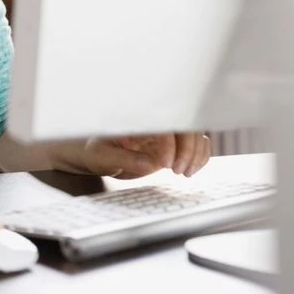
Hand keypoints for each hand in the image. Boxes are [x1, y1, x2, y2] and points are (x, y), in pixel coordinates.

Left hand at [51, 133, 212, 178]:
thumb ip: (123, 159)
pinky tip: (191, 170)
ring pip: (194, 135)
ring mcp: (165, 134)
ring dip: (197, 154)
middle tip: (180, 172)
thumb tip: (150, 163)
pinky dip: (199, 157)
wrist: (94, 156)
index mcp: (137, 120)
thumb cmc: (94, 153)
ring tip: (185, 174)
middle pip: (185, 127)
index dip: (170, 144)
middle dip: (189, 150)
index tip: (164, 165)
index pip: (164, 126)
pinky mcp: (172, 146)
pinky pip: (195, 145)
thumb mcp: (101, 157)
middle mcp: (154, 123)